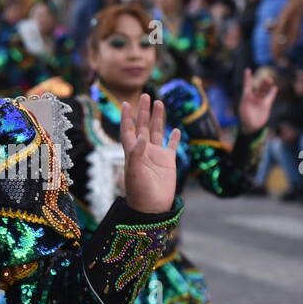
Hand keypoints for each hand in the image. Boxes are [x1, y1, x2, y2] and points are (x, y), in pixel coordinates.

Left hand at [119, 94, 180, 214]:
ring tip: (159, 103)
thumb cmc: (139, 192)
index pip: (128, 130)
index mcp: (132, 152)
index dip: (126, 117)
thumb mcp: (134, 172)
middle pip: (143, 126)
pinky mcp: (169, 162)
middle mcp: (144, 151)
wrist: (152, 207)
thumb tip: (141, 135)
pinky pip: (172, 146)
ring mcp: (156, 156)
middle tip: (146, 95)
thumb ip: (137, 153)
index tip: (126, 103)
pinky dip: (174, 137)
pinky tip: (176, 129)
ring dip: (158, 118)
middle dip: (144, 111)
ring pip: (157, 132)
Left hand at [237, 68, 277, 133]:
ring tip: (270, 81)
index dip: (247, 78)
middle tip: (266, 79)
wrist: (251, 126)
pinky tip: (274, 88)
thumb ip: (247, 103)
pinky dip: (272, 93)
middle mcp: (253, 98)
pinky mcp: (266, 105)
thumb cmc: (245, 119)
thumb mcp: (244, 110)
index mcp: (246, 97)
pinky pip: (270, 97)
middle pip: (259, 88)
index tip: (247, 70)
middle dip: (262, 84)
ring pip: (264, 91)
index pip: (247, 86)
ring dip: (267, 86)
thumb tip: (248, 97)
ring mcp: (260, 101)